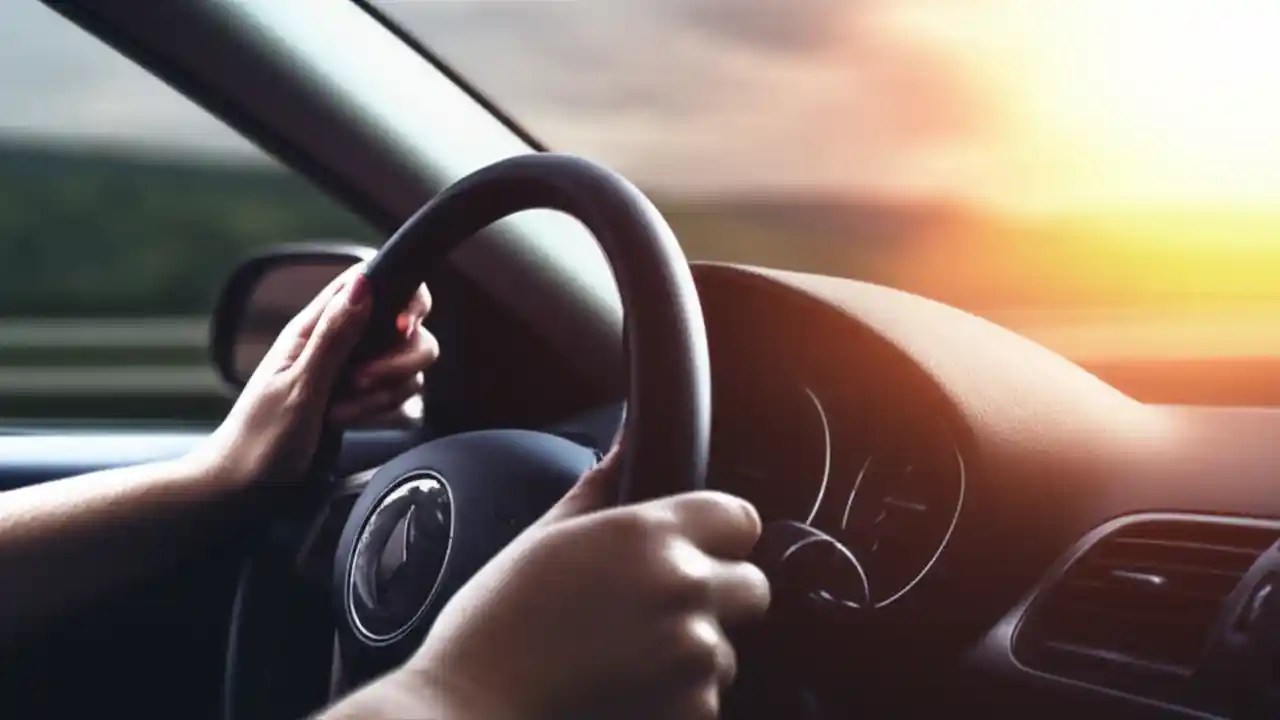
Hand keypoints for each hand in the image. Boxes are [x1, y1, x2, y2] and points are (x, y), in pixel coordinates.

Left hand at [193, 263, 438, 488]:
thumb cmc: (260, 438)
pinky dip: (385, 410)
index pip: (373, 280)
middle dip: (399, 361)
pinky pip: (398, 394)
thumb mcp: (299, 386)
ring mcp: (354, 370)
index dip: (403, 297)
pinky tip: (351, 422)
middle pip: (408, 329)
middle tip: (362, 384)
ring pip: (406, 366)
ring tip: (343, 413)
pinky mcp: (363, 399)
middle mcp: (339, 341)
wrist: (245, 485)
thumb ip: (335, 336)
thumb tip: (364, 284)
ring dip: (387, 393)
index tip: (402, 329)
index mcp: (316, 325)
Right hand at [382, 447, 769, 719]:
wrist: (474, 702)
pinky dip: (679, 701)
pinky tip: (627, 689)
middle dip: (718, 598)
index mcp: (650, 532)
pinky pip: (708, 698)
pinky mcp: (692, 708)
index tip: (699, 550)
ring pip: (728, 648)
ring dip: (693, 655)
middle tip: (661, 611)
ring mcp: (692, 651)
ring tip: (630, 657)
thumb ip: (601, 484)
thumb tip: (625, 440)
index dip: (721, 535)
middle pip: (752, 586)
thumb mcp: (546, 535)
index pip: (742, 517)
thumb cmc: (498, 622)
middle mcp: (683, 585)